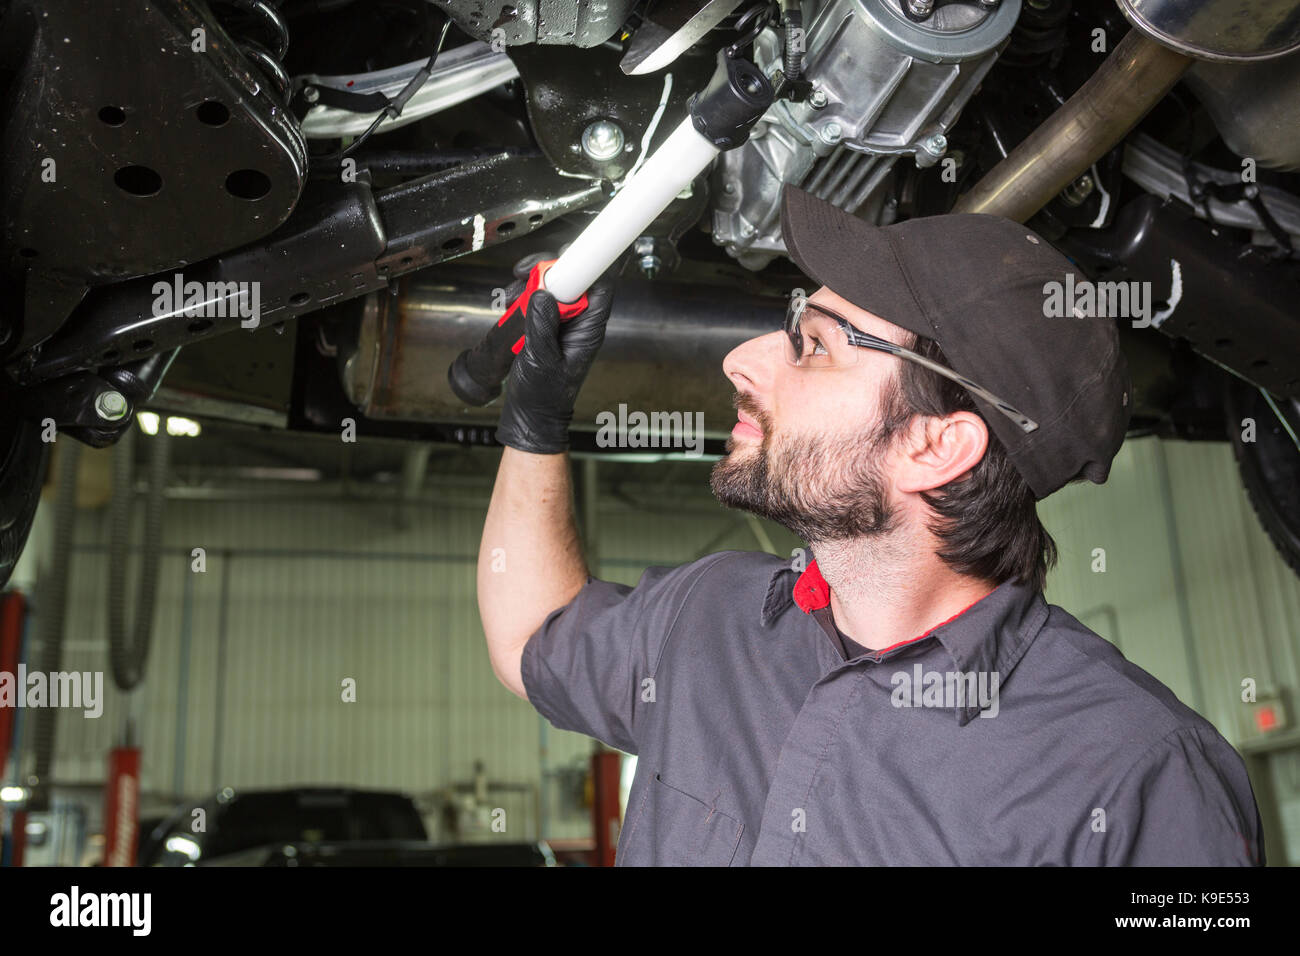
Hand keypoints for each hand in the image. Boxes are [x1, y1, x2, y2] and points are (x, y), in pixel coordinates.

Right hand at [494, 256, 618, 453]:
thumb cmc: (544, 396)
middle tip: (523, 276)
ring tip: (511, 301)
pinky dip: (522, 298)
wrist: (532, 413)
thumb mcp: (541, 362)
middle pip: (573, 278)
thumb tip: (542, 295)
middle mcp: (579, 321)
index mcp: (589, 329)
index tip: (562, 257)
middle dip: (546, 272)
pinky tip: (510, 308)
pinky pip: (537, 300)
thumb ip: (542, 327)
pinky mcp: (547, 324)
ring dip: (529, 286)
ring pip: (552, 286)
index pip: (600, 286)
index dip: (586, 264)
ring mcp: (563, 322)